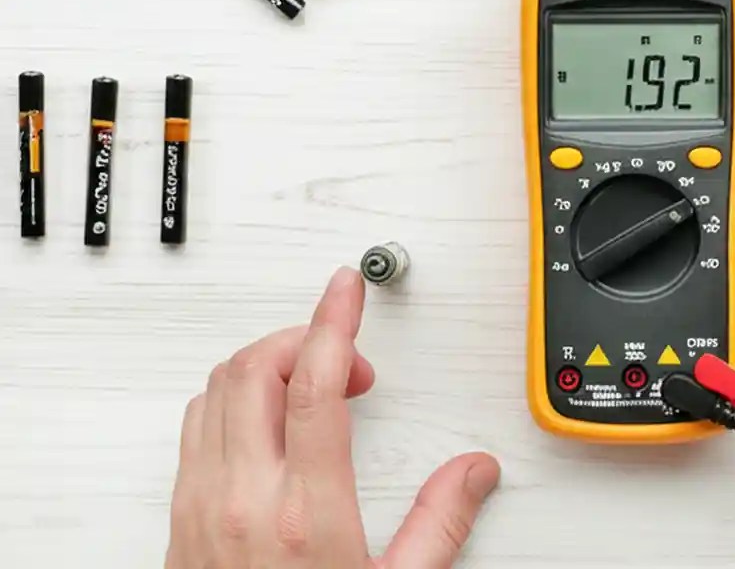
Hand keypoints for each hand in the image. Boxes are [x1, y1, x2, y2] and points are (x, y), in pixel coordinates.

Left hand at [166, 267, 500, 568]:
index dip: (334, 321)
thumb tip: (473, 472)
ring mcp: (201, 507)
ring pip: (216, 392)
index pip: (313, 383)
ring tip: (310, 390)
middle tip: (346, 359)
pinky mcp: (180, 522)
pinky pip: (195, 429)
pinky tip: (267, 427)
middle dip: (301, 340)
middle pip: (255, 371)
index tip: (348, 290)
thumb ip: (440, 524)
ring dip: (264, 369)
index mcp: (305, 511)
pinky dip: (231, 403)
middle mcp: (241, 499)